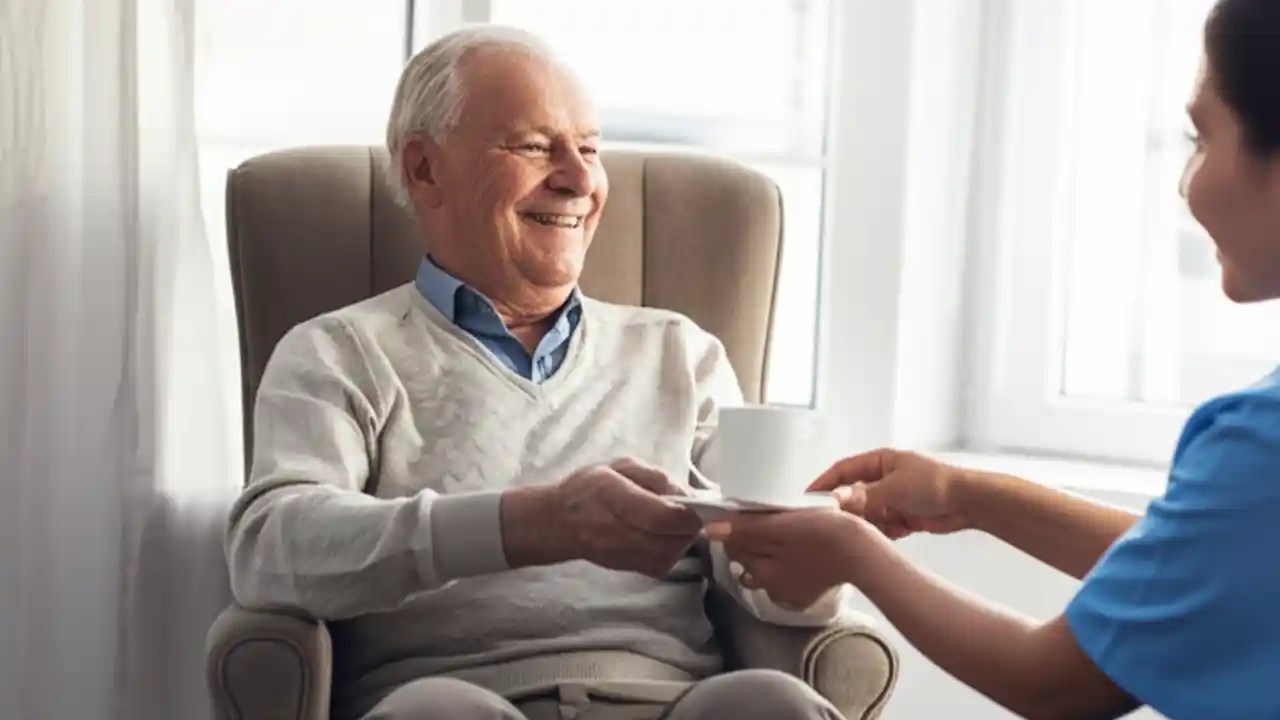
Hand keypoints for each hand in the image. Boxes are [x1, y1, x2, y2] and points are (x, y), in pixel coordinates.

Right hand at [503, 457, 702, 577]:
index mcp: (612, 496)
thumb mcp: (619, 466)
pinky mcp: (626, 568)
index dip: (687, 514)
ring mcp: (620, 554)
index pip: (659, 516)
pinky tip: (667, 538)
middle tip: (693, 514)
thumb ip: (654, 476)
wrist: (558, 523)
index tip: (699, 506)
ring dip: (683, 541)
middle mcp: (616, 530)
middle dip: (690, 528)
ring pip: (668, 556)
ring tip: (678, 525)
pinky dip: (672, 553)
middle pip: (669, 540)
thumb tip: (685, 493)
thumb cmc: (588, 488)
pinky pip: (661, 566)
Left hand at [706, 509, 868, 607]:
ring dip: (764, 558)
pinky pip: (781, 584)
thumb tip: (710, 531)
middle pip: (746, 559)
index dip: (738, 527)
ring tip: (781, 541)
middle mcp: (767, 586)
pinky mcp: (802, 598)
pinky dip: (783, 572)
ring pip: (762, 573)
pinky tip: (795, 560)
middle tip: (770, 524)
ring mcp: (785, 594)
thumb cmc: (821, 531)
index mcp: (759, 568)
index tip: (751, 514)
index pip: (732, 544)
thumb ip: (745, 530)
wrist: (861, 553)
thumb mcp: (780, 525)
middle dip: (750, 543)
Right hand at [810, 448, 970, 538]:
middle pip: (854, 494)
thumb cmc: (935, 485)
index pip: (843, 470)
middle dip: (850, 509)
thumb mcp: (893, 488)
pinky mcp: (904, 516)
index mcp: (880, 461)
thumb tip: (837, 500)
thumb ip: (863, 497)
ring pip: (868, 513)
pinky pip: (884, 526)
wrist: (969, 504)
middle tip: (838, 522)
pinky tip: (895, 532)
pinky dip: (886, 532)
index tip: (808, 497)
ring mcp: (894, 498)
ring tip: (876, 527)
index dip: (825, 483)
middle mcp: (885, 478)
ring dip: (870, 523)